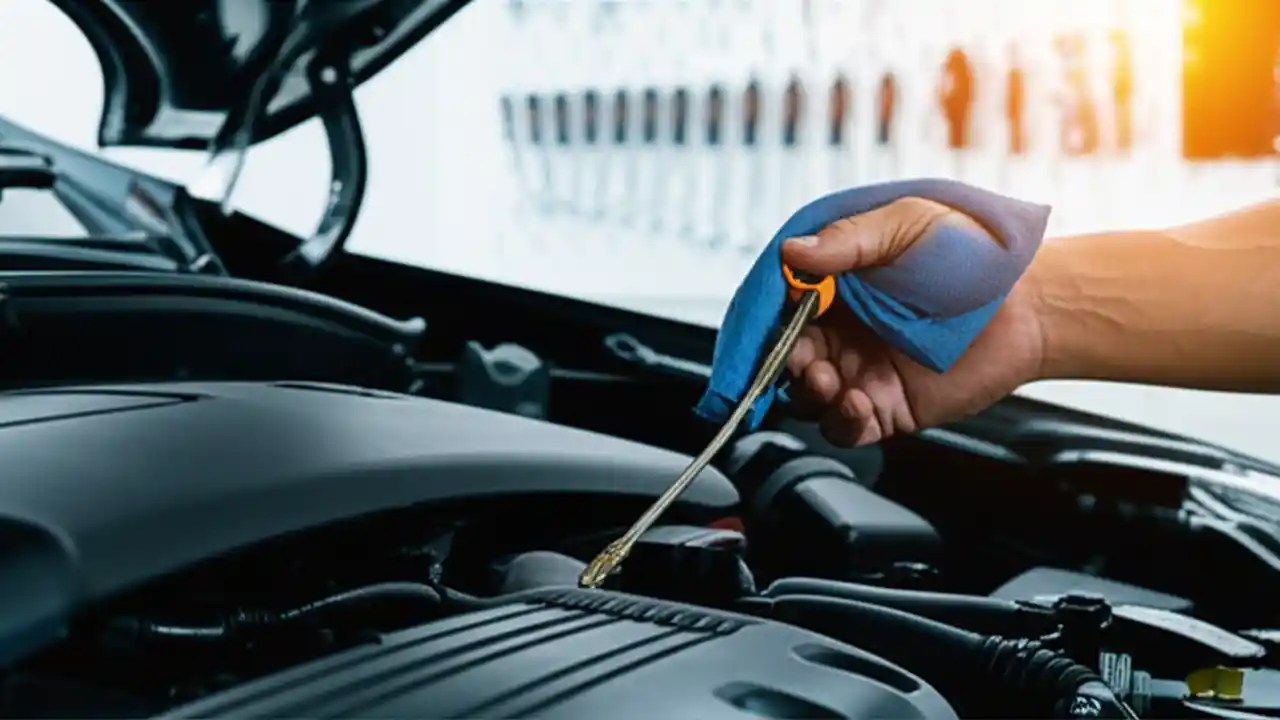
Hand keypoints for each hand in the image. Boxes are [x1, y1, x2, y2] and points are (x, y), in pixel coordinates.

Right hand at [782, 197, 1046, 446]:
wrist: (1029, 302)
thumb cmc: (970, 252)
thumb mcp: (906, 224)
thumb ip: (848, 241)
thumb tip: (792, 253)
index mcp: (834, 285)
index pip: (780, 305)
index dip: (769, 315)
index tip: (779, 315)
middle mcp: (840, 332)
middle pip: (783, 356)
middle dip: (782, 361)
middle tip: (804, 357)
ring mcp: (861, 372)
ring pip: (806, 396)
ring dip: (806, 393)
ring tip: (829, 382)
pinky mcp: (887, 408)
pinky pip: (847, 428)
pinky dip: (841, 421)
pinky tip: (856, 403)